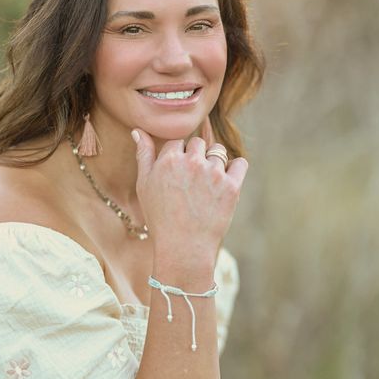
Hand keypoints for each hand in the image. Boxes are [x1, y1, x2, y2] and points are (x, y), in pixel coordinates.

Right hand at [131, 129, 248, 255]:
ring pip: (219, 152)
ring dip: (214, 163)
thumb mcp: (144, 186)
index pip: (178, 141)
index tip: (178, 175)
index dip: (178, 157)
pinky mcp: (232, 186)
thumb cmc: (160, 218)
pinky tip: (225, 182)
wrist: (183, 247)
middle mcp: (192, 162)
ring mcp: (214, 173)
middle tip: (192, 182)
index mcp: (169, 159)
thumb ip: (144, 155)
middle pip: (199, 143)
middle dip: (197, 157)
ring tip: (206, 187)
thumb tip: (139, 131)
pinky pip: (240, 164)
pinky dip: (235, 169)